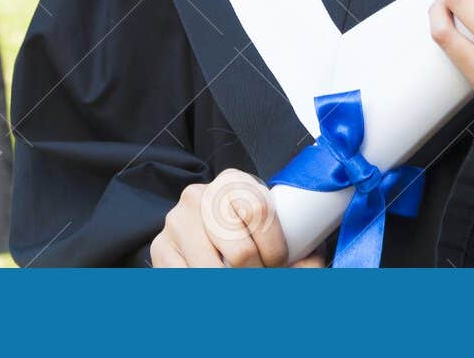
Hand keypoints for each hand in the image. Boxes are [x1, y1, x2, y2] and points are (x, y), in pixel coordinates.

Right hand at [150, 169, 324, 267]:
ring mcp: (176, 221)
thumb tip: (313, 265)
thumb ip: (300, 248)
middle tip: (260, 278)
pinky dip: (207, 291)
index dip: (276, 251)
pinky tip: (218, 284)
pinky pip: (188, 280)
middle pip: (239, 250)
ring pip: (214, 272)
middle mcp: (199, 195)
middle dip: (256, 276)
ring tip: (241, 281)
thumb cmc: (246, 232)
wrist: (205, 230)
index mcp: (233, 182)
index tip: (279, 266)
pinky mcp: (160, 248)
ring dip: (233, 284)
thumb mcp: (273, 232)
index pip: (259, 212)